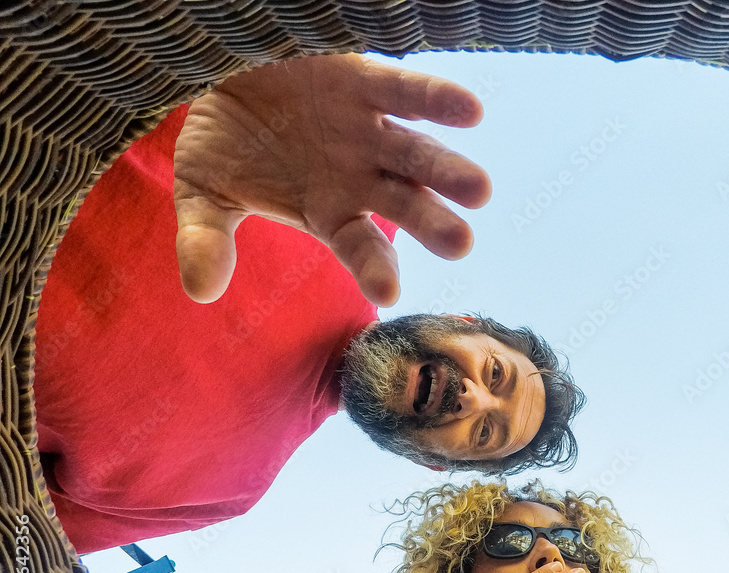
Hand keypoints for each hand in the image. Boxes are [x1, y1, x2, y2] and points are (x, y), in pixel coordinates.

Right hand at [173, 53, 491, 305]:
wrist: (221, 72)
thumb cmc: (222, 140)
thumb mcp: (203, 190)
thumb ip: (205, 238)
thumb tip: (200, 292)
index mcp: (329, 213)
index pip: (359, 248)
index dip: (374, 268)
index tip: (389, 291)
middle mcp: (361, 178)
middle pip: (405, 206)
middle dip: (433, 224)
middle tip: (460, 243)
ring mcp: (370, 132)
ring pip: (417, 155)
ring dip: (448, 170)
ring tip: (477, 189)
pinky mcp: (368, 81)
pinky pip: (407, 92)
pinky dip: (436, 100)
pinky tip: (468, 110)